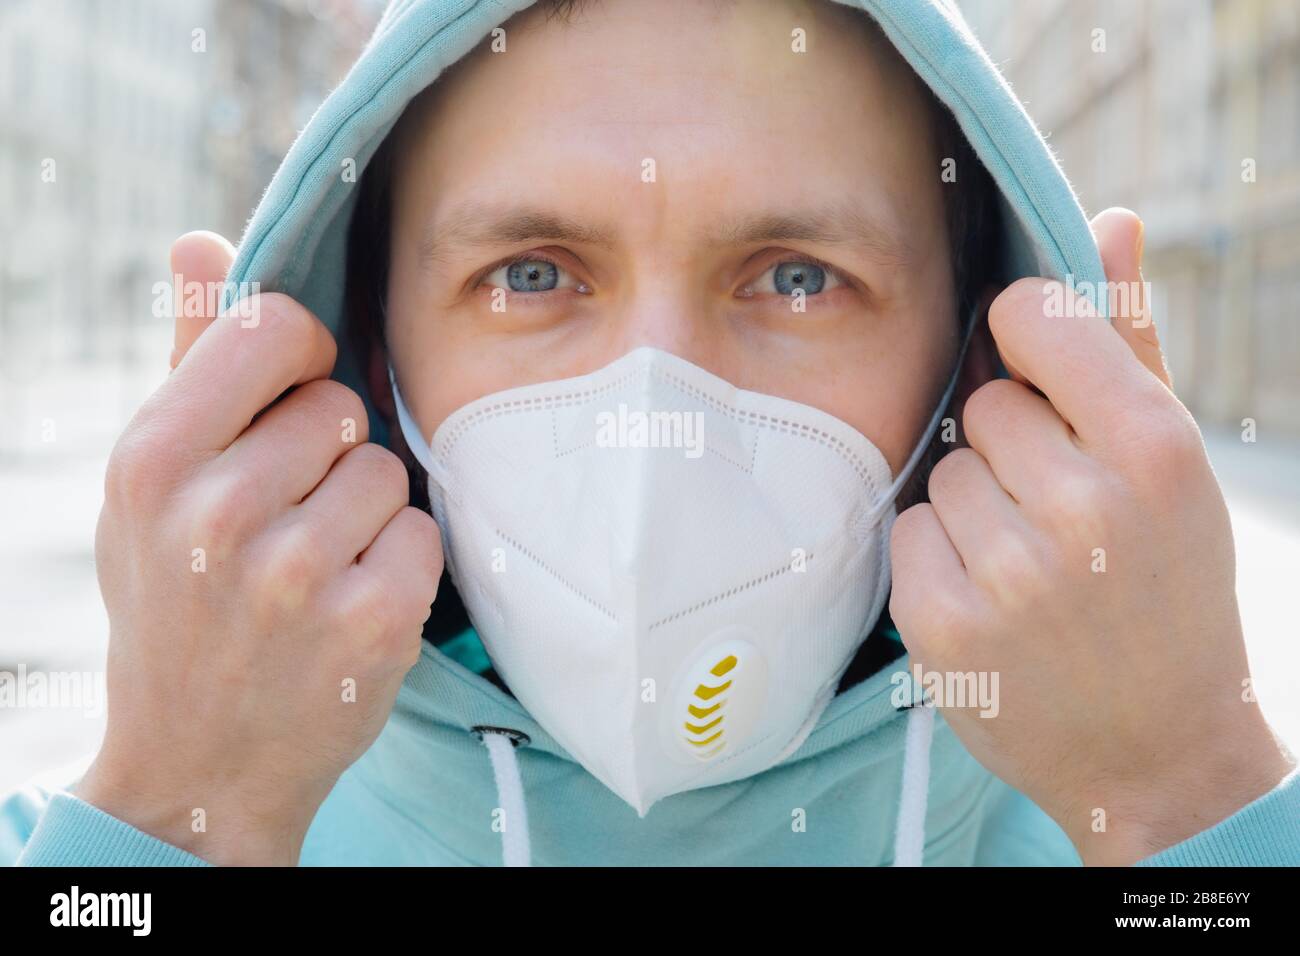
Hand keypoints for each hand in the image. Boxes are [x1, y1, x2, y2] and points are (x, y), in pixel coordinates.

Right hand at [76, 233, 441, 864]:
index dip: (301, 356)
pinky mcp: (370, 623)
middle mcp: (217, 512)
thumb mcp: (148, 489)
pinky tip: (348, 607)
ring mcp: (296, 574)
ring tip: (311, 571)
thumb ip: (186, 360)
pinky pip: (422, 534)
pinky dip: (398, 566)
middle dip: (327, 454)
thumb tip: (200, 239)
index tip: (291, 398)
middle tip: (283, 521)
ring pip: (387, 471)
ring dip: (364, 515)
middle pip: (342, 406)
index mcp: (151, 459)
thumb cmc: (174, 607)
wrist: (197, 767)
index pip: (274, 328)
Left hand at [890, 208, 1294, 865]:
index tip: (1036, 372)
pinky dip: (938, 559)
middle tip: (1059, 513)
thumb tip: (1108, 220)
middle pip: (983, 404)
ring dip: (974, 508)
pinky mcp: (945, 624)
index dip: (1024, 336)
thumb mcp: (1174, 466)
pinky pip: (909, 533)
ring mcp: (1010, 573)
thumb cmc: (1168, 588)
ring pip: (943, 471)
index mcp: (1154, 449)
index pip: (1034, 317)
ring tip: (1031, 564)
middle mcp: (1084, 507)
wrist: (1158, 750)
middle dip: (1011, 448)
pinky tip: (991, 599)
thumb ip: (1132, 339)